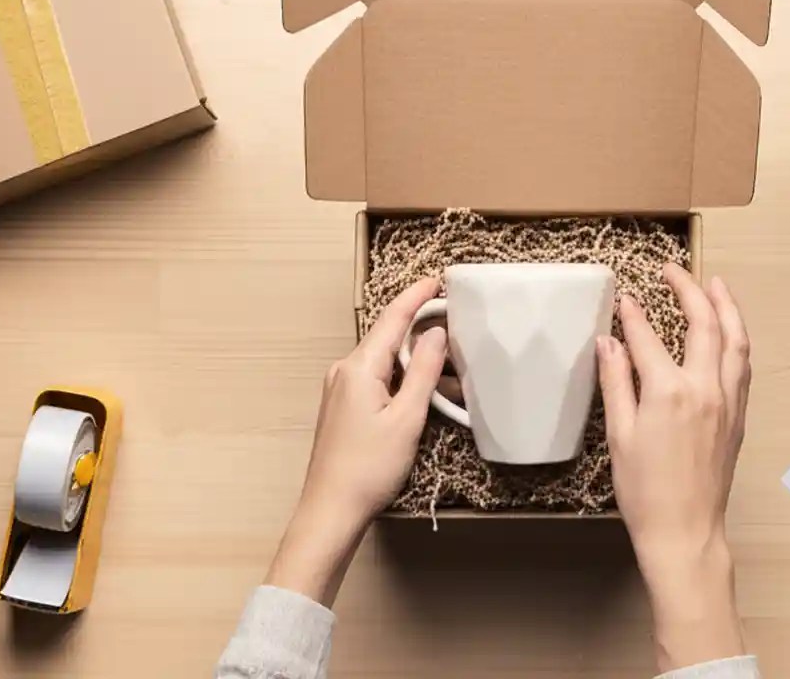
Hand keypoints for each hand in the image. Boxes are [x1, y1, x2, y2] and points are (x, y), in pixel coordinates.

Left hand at [266, 278, 446, 605]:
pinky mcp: (343, 408)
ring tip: (453, 374)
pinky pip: (378, 381)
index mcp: (358, 367)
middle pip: (389, 337)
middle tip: (458, 327)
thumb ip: (424, 371)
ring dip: (418, 363)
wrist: (330, 510)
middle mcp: (344, 371)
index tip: (439, 279)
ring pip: (386, 362)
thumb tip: (435, 333)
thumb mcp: (407, 418)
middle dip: (424, 331)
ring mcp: (341, 389)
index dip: (417, 296)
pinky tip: (426, 396)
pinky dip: (404, 381)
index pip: (392, 318)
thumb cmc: (368, 469)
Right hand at [596, 264, 751, 670]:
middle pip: (704, 323)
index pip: (647, 337)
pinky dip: (736, 339)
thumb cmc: (646, 491)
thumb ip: (616, 382)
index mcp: (670, 391)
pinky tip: (729, 333)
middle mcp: (706, 388)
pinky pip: (742, 364)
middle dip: (689, 290)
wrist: (685, 532)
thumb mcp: (619, 434)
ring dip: (726, 307)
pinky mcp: (737, 417)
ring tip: (717, 285)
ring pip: (735, 340)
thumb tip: (608, 342)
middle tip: (673, 271)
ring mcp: (728, 401)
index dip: (632, 314)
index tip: (623, 297)